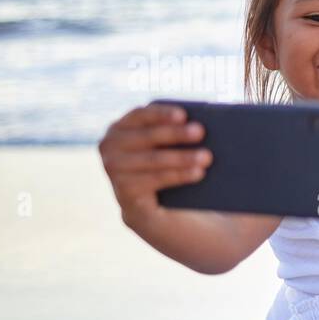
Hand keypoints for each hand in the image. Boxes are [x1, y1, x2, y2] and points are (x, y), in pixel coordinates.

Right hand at [98, 101, 211, 227]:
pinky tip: (198, 173)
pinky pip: (155, 180)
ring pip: (153, 159)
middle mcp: (111, 144)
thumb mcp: (168, 146)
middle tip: (201, 131)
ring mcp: (114, 168)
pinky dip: (179, 176)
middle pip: (148, 136)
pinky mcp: (123, 190)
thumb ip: (177, 132)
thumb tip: (203, 126)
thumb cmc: (166, 165)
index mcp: (122, 126)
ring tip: (207, 157)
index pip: (141, 114)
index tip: (183, 114)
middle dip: (176, 134)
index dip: (162, 114)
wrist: (154, 206)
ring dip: (182, 157)